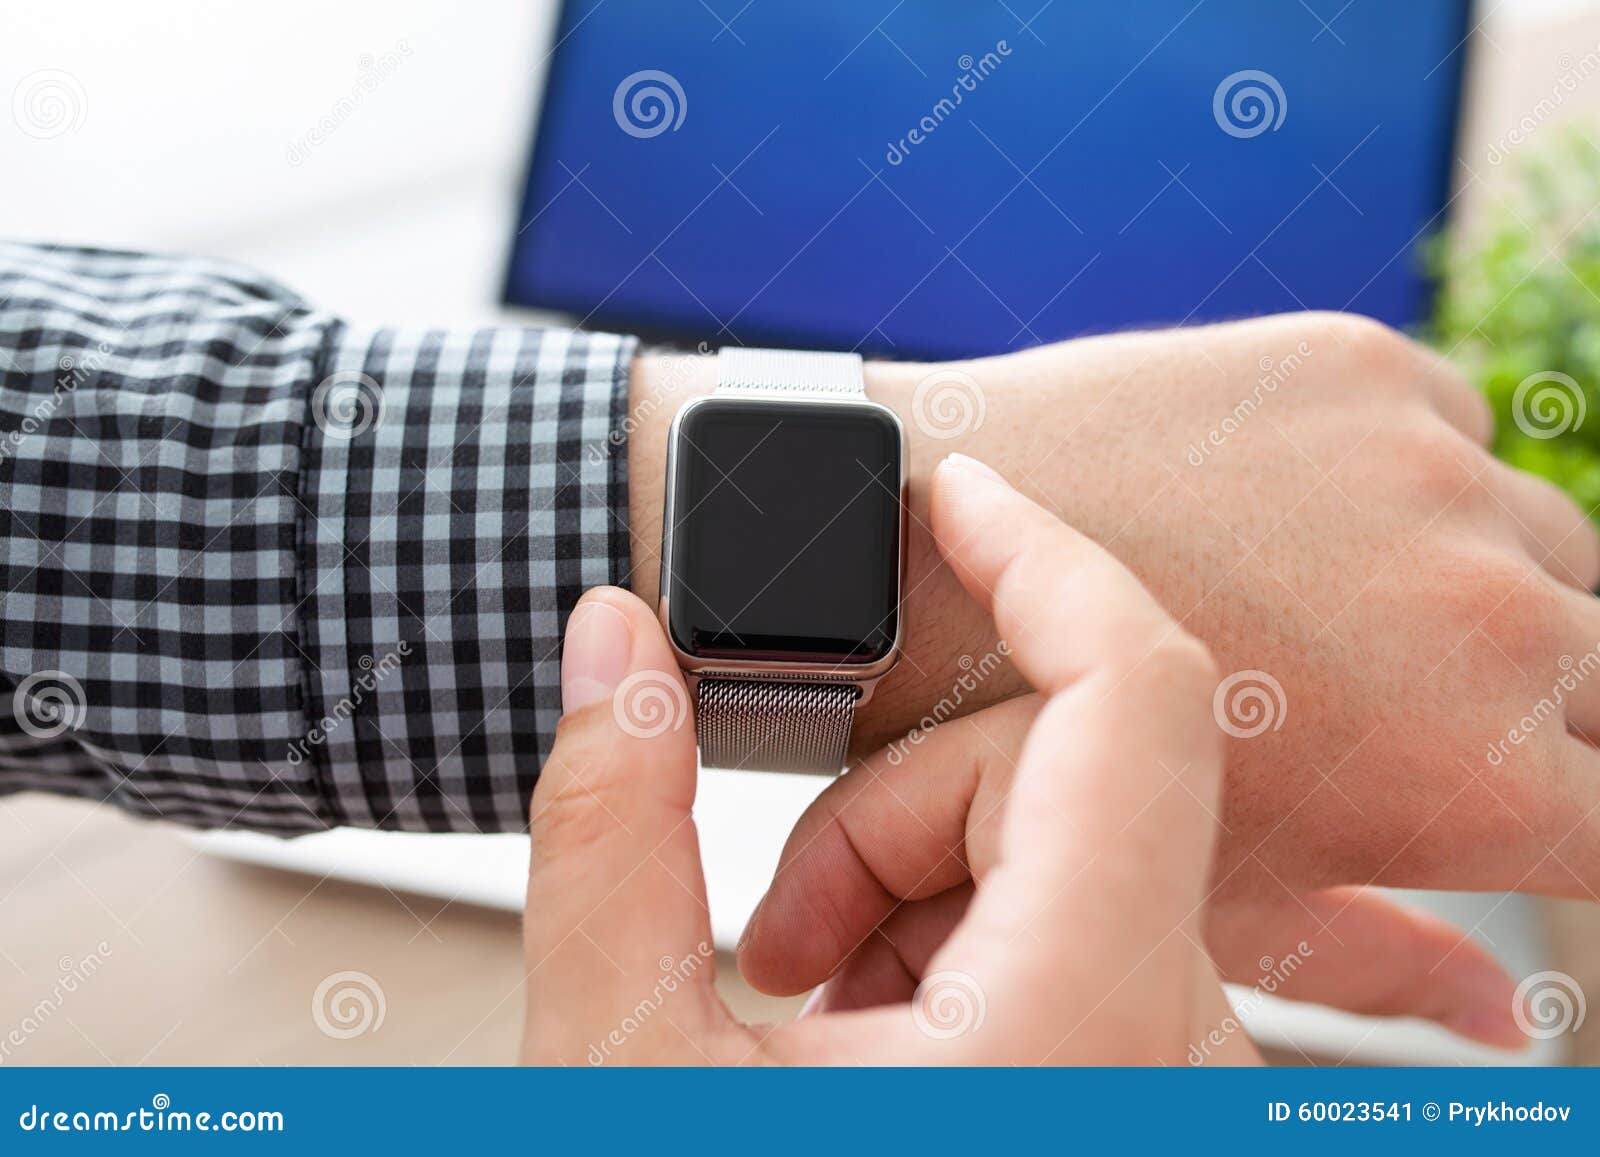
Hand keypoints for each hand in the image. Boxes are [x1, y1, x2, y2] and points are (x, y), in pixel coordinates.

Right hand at [524, 455, 1242, 1064]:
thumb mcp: (628, 1069)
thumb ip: (606, 829)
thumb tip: (607, 644)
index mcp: (1083, 1030)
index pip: (1137, 695)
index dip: (1042, 553)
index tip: (955, 495)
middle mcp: (1174, 1049)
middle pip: (1060, 773)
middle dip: (892, 809)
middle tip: (773, 937)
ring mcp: (1169, 1065)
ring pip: (1063, 846)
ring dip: (915, 881)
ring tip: (809, 1009)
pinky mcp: (1142, 1072)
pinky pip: (1079, 916)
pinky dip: (961, 933)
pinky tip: (871, 1033)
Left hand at [630, 315, 1599, 908]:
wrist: (900, 560)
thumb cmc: (1031, 759)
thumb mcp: (1207, 896)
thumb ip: (1376, 959)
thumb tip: (1499, 1018)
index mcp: (1473, 773)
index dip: (1567, 812)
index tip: (1520, 795)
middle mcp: (1493, 618)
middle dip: (1536, 699)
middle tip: (1414, 701)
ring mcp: (1431, 477)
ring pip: (1544, 538)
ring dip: (1477, 580)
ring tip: (1340, 607)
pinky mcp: (1363, 367)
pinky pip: (1451, 430)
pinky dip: (1405, 477)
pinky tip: (1288, 511)